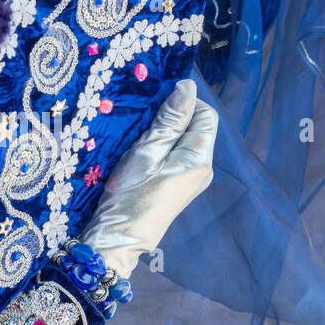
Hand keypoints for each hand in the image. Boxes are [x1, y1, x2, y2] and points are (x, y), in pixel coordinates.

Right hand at [79, 79, 217, 278]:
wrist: (118, 238)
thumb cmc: (130, 195)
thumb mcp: (146, 151)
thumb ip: (169, 119)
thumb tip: (188, 87)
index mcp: (199, 159)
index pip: (206, 115)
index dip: (185, 103)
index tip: (156, 104)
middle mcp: (203, 168)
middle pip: (197, 127)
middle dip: (173, 117)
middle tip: (143, 121)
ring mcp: (192, 179)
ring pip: (184, 141)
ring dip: (164, 132)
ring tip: (139, 136)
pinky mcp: (179, 185)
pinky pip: (177, 155)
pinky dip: (162, 147)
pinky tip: (142, 152)